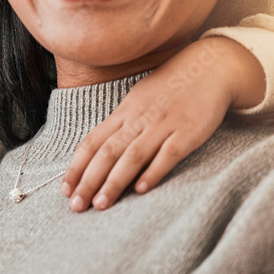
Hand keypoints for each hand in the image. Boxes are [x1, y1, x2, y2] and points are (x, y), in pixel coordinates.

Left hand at [60, 36, 264, 211]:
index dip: (76, 166)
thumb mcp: (138, 99)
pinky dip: (153, 172)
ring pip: (132, 156)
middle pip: (107, 152)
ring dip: (114, 181)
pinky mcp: (188, 132)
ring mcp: (163, 125)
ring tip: (101, 204)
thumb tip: (98, 147)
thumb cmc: (170, 87)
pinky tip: (140, 190)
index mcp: (124, 112)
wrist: (208, 68)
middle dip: (89, 180)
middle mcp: (138, 119)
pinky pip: (168, 154)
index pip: (92, 141)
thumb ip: (120, 124)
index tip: (64, 189)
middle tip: (76, 205)